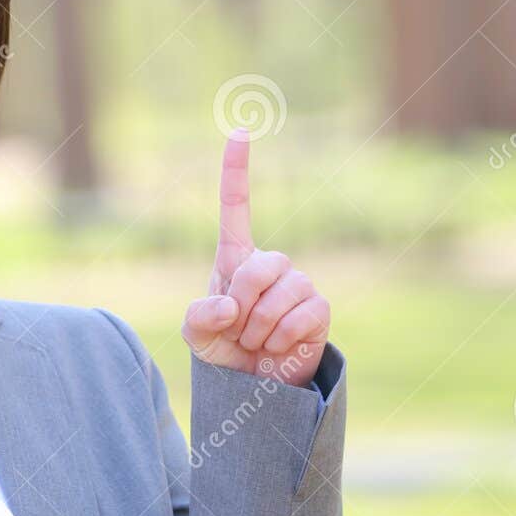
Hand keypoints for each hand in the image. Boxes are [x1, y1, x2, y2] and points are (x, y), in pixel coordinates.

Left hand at [180, 129, 330, 386]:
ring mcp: (298, 284)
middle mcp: (270, 264)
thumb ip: (200, 316)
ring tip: (257, 341)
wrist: (254, 383)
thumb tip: (231, 304)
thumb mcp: (196, 334)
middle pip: (258, 266)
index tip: (240, 132)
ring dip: (260, 328)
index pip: (236, 206)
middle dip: (242, 303)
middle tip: (238, 329)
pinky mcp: (319, 309)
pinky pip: (301, 315)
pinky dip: (281, 338)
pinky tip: (278, 347)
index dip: (237, 170)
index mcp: (236, 258)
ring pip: (281, 294)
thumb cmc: (224, 348)